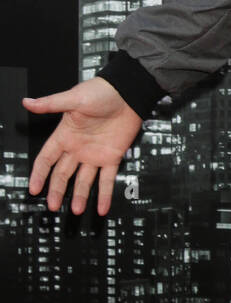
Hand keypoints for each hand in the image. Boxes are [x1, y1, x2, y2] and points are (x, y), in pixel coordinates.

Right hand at [22, 77, 143, 216]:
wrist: (128, 92)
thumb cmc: (101, 91)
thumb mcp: (73, 98)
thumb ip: (51, 104)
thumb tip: (28, 102)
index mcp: (65, 135)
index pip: (47, 159)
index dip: (39, 174)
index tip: (33, 188)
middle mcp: (78, 147)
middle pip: (63, 174)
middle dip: (57, 190)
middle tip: (53, 206)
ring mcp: (95, 154)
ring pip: (84, 180)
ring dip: (80, 196)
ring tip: (76, 211)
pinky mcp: (113, 156)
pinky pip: (107, 179)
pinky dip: (105, 194)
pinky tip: (103, 207)